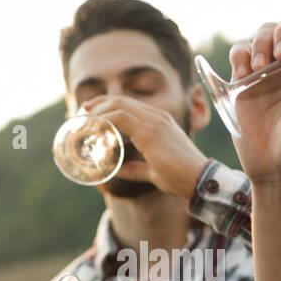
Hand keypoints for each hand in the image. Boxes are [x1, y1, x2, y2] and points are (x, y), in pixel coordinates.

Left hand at [71, 94, 207, 198]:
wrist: (199, 180)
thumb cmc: (179, 177)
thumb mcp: (151, 171)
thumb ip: (133, 168)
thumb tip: (116, 170)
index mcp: (159, 122)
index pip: (129, 105)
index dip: (107, 105)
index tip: (91, 113)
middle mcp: (157, 116)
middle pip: (120, 100)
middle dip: (98, 104)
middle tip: (81, 113)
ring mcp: (154, 122)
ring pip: (119, 105)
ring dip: (98, 111)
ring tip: (83, 120)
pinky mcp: (151, 131)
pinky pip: (121, 117)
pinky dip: (104, 119)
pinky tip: (94, 128)